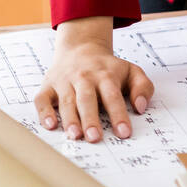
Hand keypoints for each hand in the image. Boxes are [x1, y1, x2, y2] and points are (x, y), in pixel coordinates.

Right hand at [34, 16, 154, 141]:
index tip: (124, 132)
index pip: (113, 96)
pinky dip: (44, 112)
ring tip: (75, 135)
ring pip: (66, 100)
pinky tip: (50, 126)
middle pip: (87, 98)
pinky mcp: (48, 85)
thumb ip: (143, 87)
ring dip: (70, 118)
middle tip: (95, 137)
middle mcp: (84, 77)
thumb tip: (140, 107)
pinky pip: (43, 99)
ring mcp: (64, 81)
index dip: (119, 114)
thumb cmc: (108, 68)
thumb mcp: (131, 71)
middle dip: (91, 118)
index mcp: (106, 75)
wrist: (81, 48)